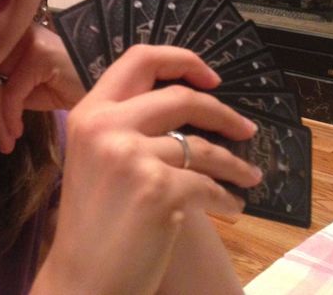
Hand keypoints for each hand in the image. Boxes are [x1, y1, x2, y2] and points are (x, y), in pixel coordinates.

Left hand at [0, 22, 85, 155]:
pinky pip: (11, 93)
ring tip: (3, 146)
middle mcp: (12, 36)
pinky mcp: (39, 54)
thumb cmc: (64, 89)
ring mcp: (25, 42)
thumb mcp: (23, 93)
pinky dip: (10, 118)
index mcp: (4, 41)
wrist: (101, 85)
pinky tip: (16, 134)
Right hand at [32, 45, 262, 294]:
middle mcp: (107, 127)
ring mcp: (132, 156)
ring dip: (235, 163)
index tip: (211, 78)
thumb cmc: (94, 227)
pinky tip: (232, 206)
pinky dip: (226, 197)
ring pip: (203, 147)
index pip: (140, 60)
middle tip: (245, 128)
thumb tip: (185, 106)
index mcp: (89, 114)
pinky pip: (208, 185)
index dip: (183, 61)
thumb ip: (125, 127)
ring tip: (249, 175)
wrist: (83, 281)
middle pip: (181, 97)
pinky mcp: (158, 189)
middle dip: (223, 113)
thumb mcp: (95, 160)